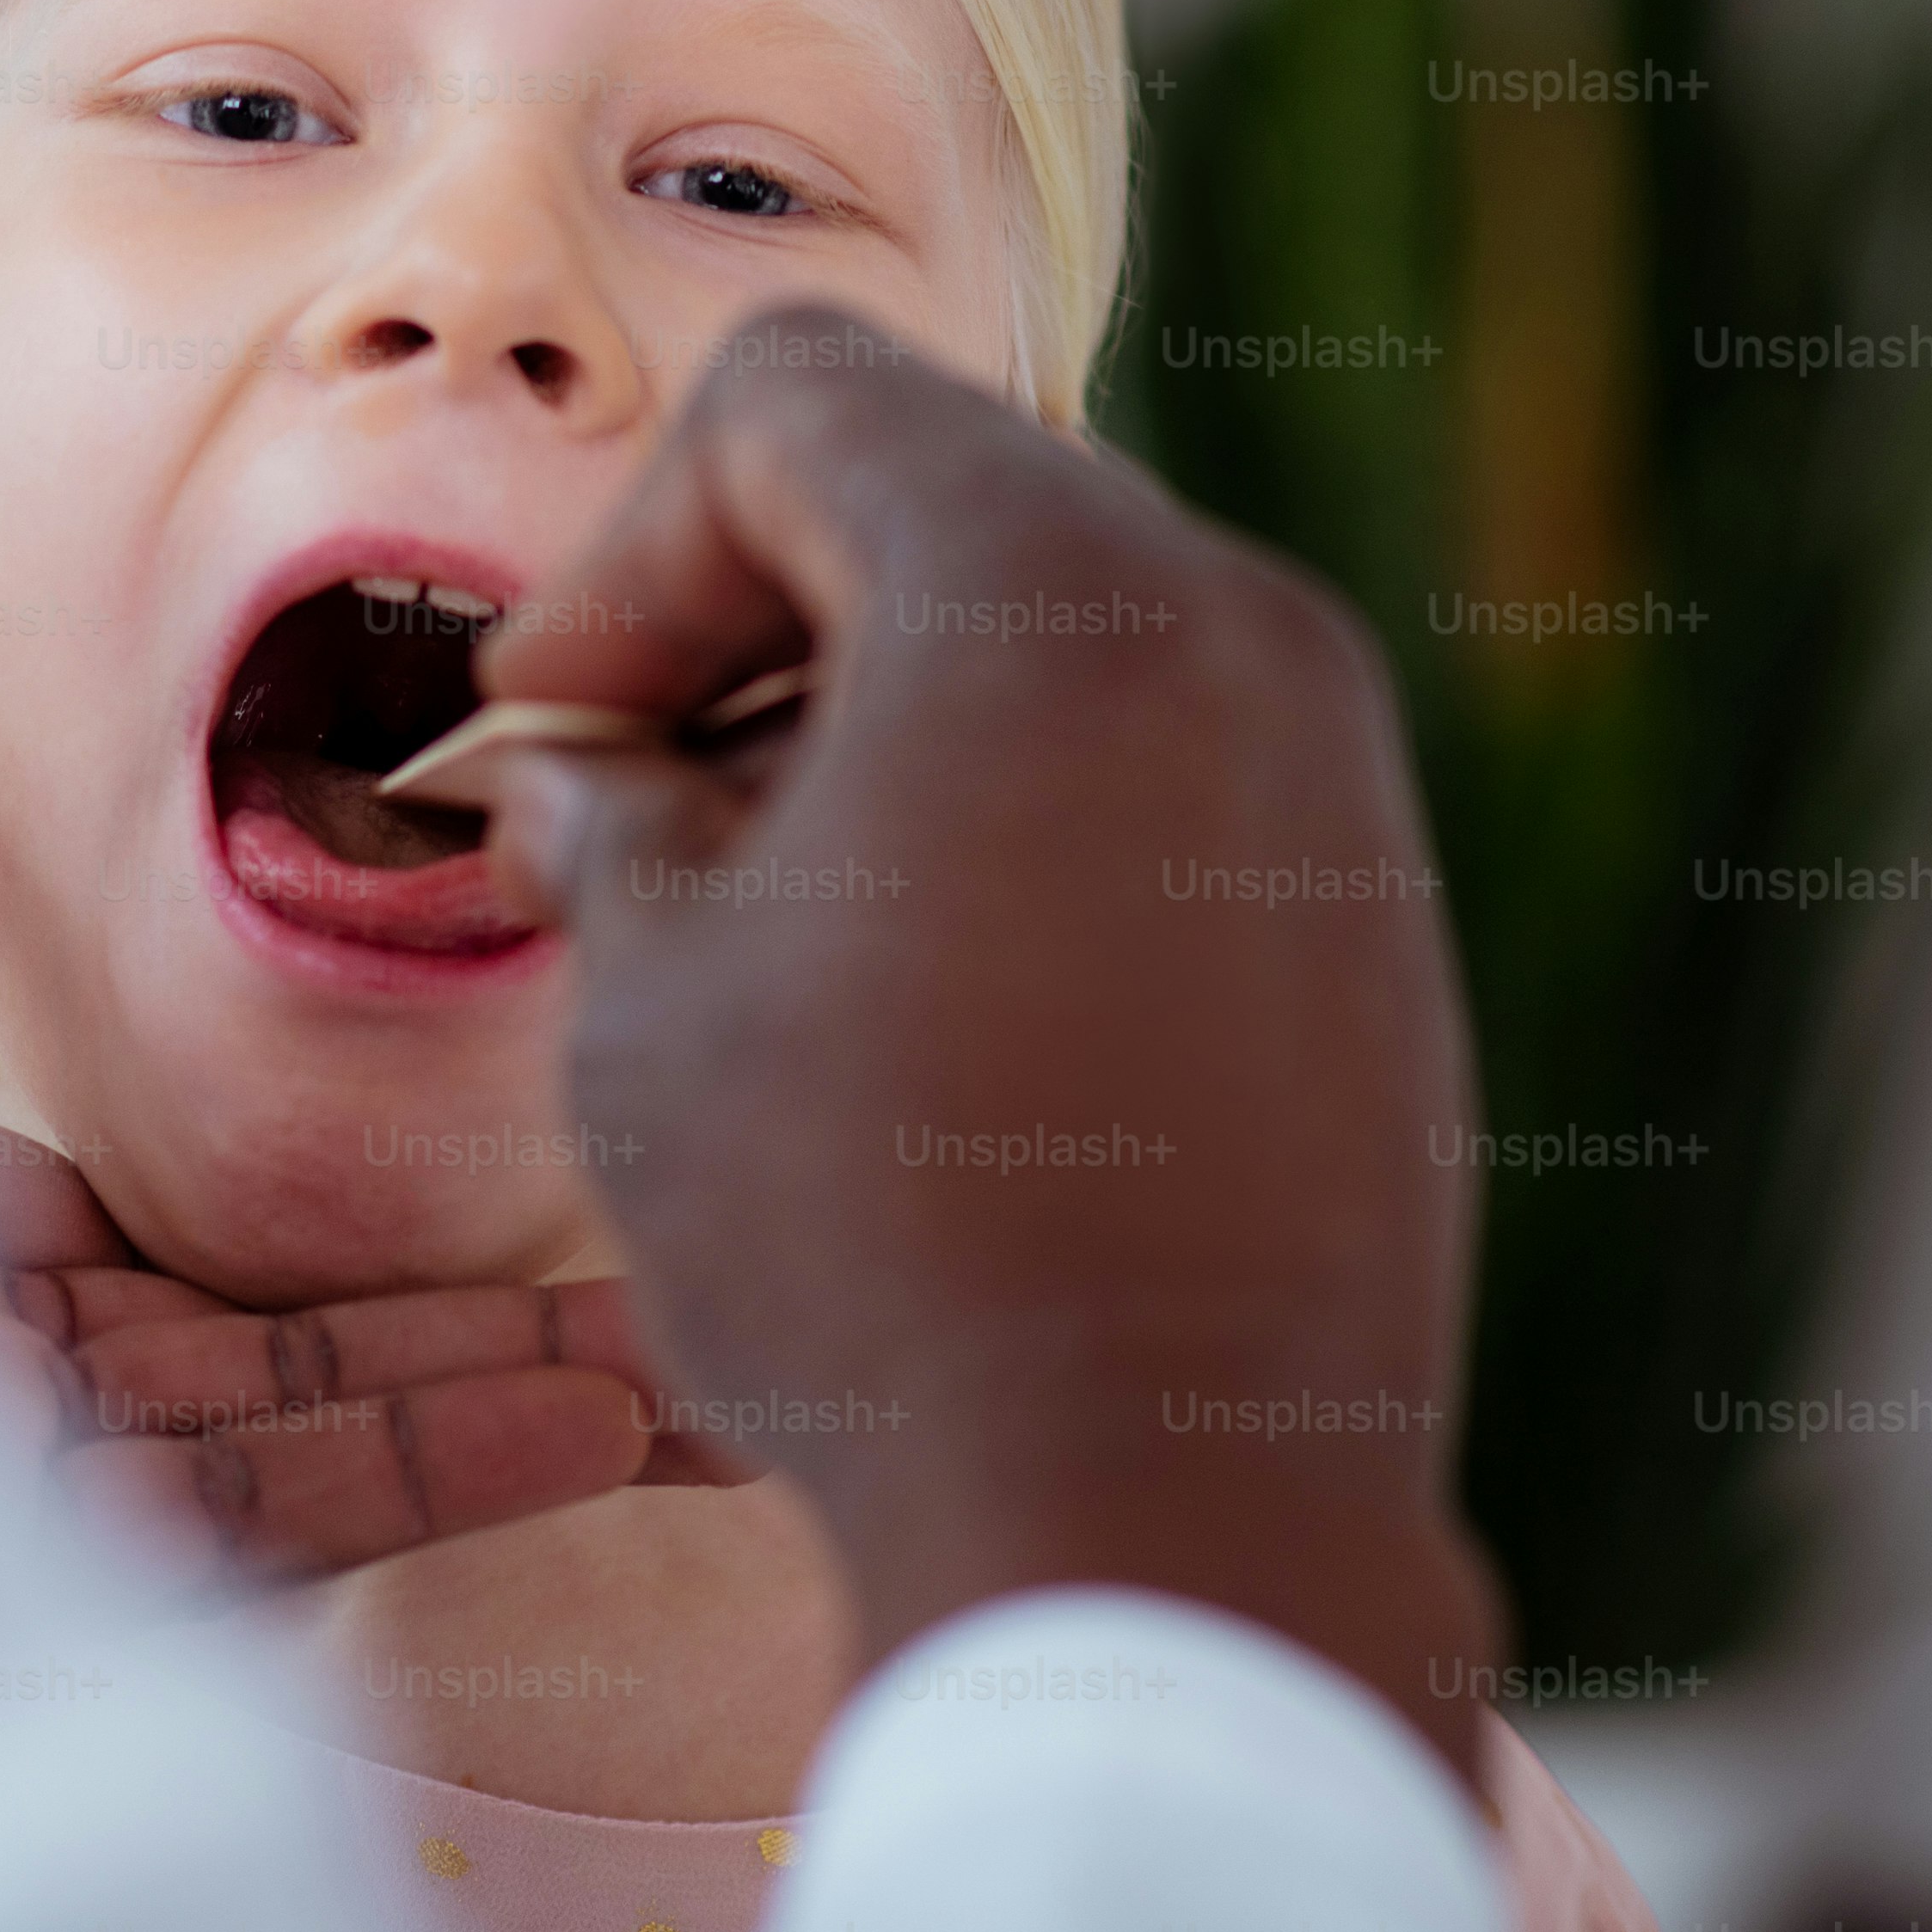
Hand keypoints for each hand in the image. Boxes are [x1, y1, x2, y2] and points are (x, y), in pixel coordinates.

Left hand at [0, 653, 739, 1591]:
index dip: (288, 1269)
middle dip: (446, 1375)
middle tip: (660, 1351)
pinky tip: (568, 1418)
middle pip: (221, 1396)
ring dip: (473, 1431)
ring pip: (243, 1473)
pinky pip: (186, 1529)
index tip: (453, 1237)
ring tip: (687, 1387)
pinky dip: (389, 1477)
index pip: (101, 1276)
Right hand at [473, 314, 1504, 1787]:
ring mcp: (1336, 782)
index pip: (797, 401)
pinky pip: (1172, 779)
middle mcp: (1239, 634)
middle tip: (628, 800)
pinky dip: (1024, 824)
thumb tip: (576, 788)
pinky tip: (924, 1010)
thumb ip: (606, 829)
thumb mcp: (655, 1004)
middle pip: (942, 495)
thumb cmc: (873, 1245)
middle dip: (751, 624)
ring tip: (764, 923)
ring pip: (1064, 639)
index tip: (554, 720)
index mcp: (1054, 592)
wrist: (1170, 1530)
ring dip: (885, 726)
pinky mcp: (1377, 925)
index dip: (629, 546)